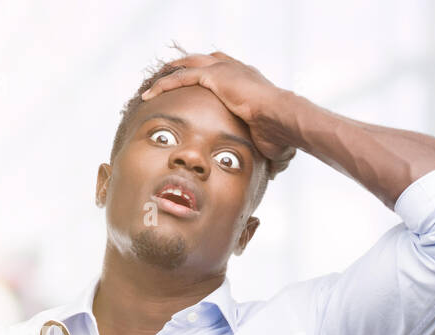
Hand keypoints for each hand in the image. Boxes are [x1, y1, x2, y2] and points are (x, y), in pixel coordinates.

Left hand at [139, 51, 298, 167]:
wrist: (283, 119)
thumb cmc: (283, 133)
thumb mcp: (275, 145)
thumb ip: (271, 154)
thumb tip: (273, 172)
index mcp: (252, 83)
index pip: (228, 73)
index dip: (213, 79)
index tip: (203, 88)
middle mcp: (237, 70)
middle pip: (206, 61)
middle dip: (189, 67)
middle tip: (173, 75)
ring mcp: (225, 70)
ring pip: (190, 65)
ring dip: (171, 73)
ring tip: (154, 83)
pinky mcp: (215, 75)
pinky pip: (182, 76)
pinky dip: (165, 84)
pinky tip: (150, 94)